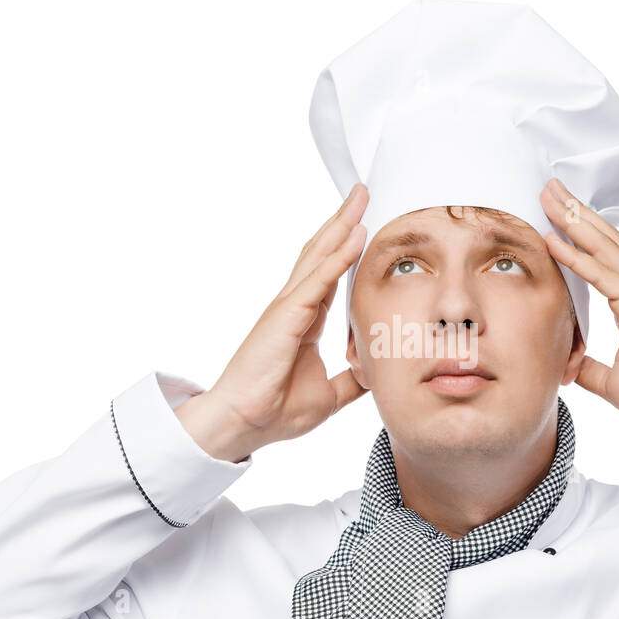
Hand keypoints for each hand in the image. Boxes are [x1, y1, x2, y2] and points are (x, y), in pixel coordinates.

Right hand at [177, 184, 370, 461]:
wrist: (244, 425)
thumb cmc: (275, 410)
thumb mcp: (330, 395)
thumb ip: (351, 379)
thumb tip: (375, 374)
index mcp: (305, 319)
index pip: (331, 274)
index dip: (348, 247)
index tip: (367, 223)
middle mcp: (295, 305)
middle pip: (322, 252)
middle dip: (343, 221)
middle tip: (363, 193)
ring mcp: (288, 307)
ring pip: (319, 255)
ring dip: (341, 225)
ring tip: (360, 198)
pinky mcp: (285, 316)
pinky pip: (318, 280)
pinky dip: (339, 256)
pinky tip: (356, 235)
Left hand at [539, 177, 618, 458]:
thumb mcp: (612, 382)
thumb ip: (588, 370)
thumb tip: (564, 368)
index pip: (600, 260)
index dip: (577, 236)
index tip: (553, 215)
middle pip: (602, 241)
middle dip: (574, 213)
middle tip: (549, 187)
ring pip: (602, 247)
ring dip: (574, 221)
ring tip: (551, 197)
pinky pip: (602, 276)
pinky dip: (576, 257)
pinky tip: (554, 240)